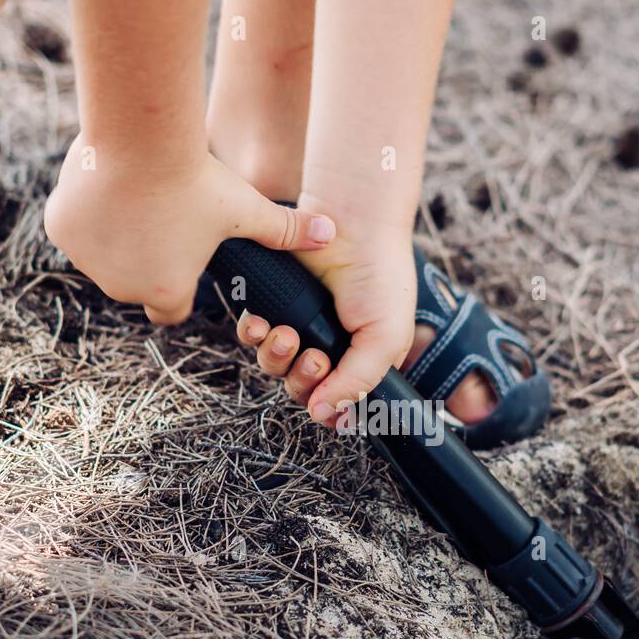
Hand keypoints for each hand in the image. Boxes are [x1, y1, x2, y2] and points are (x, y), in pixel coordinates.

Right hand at [44, 137, 336, 325]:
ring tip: (139, 194)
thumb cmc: (199, 179)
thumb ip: (285, 230)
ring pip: (104, 252)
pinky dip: (88, 210)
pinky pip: (75, 226)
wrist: (141, 137)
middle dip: (148, 257)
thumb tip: (330, 234)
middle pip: (136, 281)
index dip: (180, 286)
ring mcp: (88, 259)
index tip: (186, 260)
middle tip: (165, 216)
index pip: (172, 308)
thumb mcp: (247, 208)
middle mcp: (122, 286)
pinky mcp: (62, 229)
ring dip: (117, 234)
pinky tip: (108, 183)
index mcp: (166, 292)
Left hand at [235, 202, 415, 425]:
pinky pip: (253, 335)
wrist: (353, 224)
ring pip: (274, 365)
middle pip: (301, 389)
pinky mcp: (273, 305)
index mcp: (361, 361)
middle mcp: (329, 348)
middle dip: (303, 381)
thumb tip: (323, 414)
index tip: (325, 406)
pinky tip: (261, 324)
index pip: (337, 404)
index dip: (328, 411)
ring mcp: (299, 327)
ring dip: (278, 358)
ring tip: (288, 336)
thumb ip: (357, 382)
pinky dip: (254, 334)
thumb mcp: (385, 337)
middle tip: (315, 359)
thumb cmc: (381, 277)